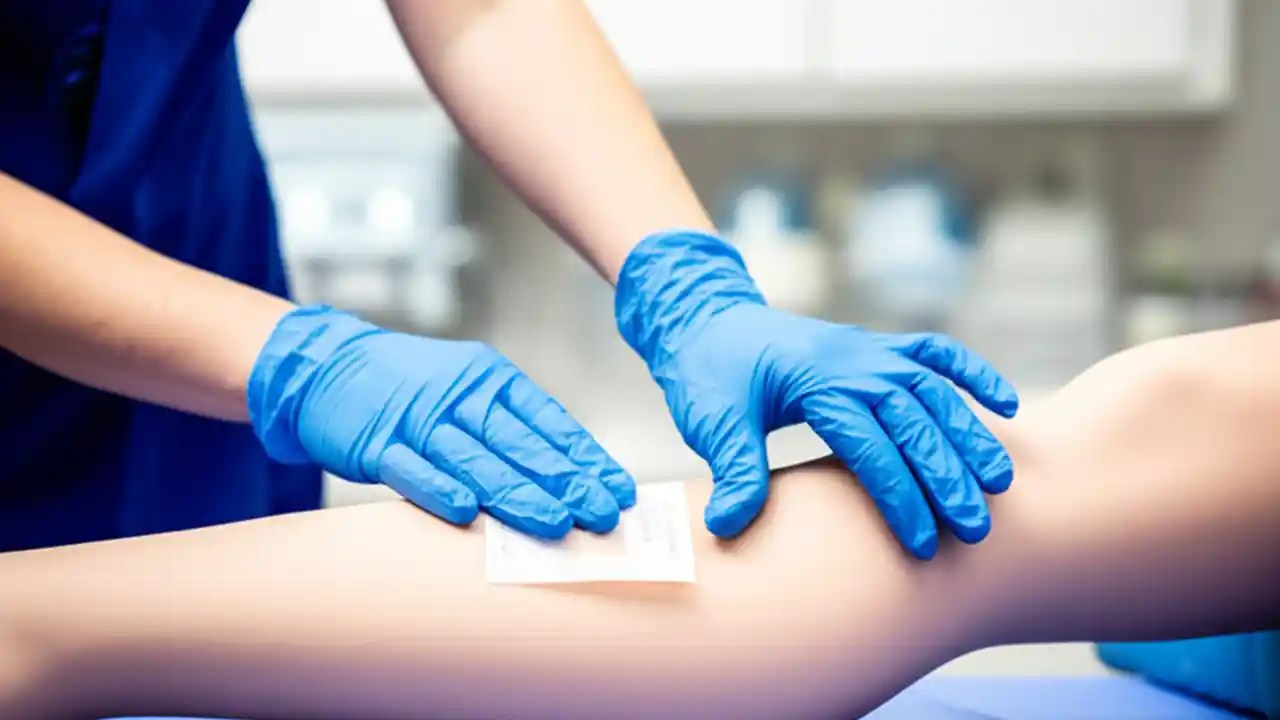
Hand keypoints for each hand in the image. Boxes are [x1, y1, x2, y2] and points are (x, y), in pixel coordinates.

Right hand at [248, 306, 635, 538]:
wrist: (326, 366)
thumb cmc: (410, 387)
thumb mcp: (466, 392)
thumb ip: (509, 429)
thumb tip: (566, 475)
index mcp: (490, 380)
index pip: (549, 422)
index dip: (585, 458)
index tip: (618, 490)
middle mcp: (460, 395)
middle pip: (520, 443)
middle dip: (565, 481)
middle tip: (601, 513)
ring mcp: (418, 418)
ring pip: (475, 459)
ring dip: (516, 493)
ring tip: (555, 521)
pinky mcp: (377, 442)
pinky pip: (413, 470)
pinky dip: (440, 489)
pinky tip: (469, 511)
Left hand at [616, 231, 1017, 557]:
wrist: (706, 322)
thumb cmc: (709, 376)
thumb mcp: (712, 422)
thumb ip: (731, 469)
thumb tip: (728, 524)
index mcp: (815, 382)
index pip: (869, 445)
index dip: (899, 495)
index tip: (923, 543)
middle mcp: (852, 362)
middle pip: (913, 420)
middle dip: (946, 474)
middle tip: (976, 527)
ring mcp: (868, 350)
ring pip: (934, 391)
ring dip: (969, 433)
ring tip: (1000, 482)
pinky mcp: (874, 348)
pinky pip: (934, 352)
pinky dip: (971, 371)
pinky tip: (1004, 403)